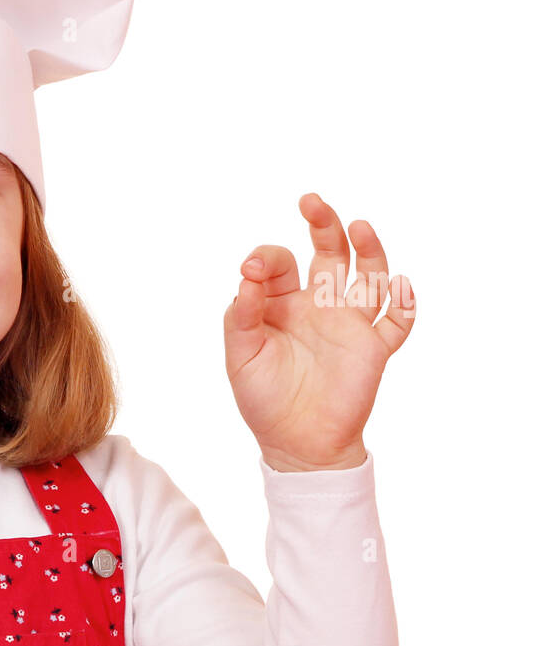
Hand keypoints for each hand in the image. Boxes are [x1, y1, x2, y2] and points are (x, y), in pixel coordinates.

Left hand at [222, 194, 415, 470]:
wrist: (297, 443)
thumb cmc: (264, 399)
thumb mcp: (240, 356)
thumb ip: (240, 316)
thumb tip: (246, 277)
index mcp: (282, 303)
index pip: (279, 263)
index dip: (266, 258)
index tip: (250, 270)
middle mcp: (319, 305)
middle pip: (330, 252)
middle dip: (324, 224)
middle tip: (311, 202)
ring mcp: (349, 324)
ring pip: (370, 275)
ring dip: (369, 250)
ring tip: (359, 227)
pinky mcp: (373, 348)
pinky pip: (397, 321)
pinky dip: (405, 304)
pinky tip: (400, 286)